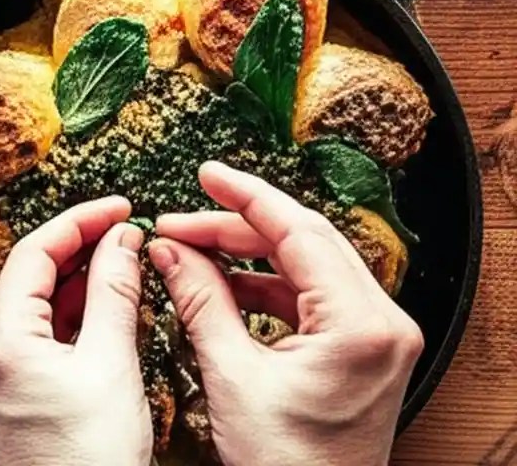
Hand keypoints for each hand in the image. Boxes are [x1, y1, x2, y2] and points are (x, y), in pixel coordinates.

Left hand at [0, 197, 151, 465]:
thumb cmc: (92, 463)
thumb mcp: (113, 365)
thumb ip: (116, 293)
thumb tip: (122, 242)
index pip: (33, 255)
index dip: (79, 222)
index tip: (116, 207)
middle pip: (28, 280)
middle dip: (78, 250)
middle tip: (123, 232)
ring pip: (33, 311)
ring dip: (76, 285)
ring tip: (122, 265)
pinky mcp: (8, 400)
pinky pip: (35, 342)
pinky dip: (69, 322)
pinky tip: (104, 312)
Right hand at [152, 162, 423, 465]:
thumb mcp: (231, 376)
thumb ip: (200, 300)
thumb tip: (169, 249)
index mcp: (362, 325)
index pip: (299, 232)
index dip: (245, 196)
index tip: (207, 173)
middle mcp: (382, 323)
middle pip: (304, 243)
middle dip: (236, 227)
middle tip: (179, 220)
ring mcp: (377, 337)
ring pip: (306, 268)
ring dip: (247, 257)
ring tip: (189, 252)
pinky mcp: (362, 351)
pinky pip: (310, 299)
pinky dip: (263, 288)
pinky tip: (219, 285)